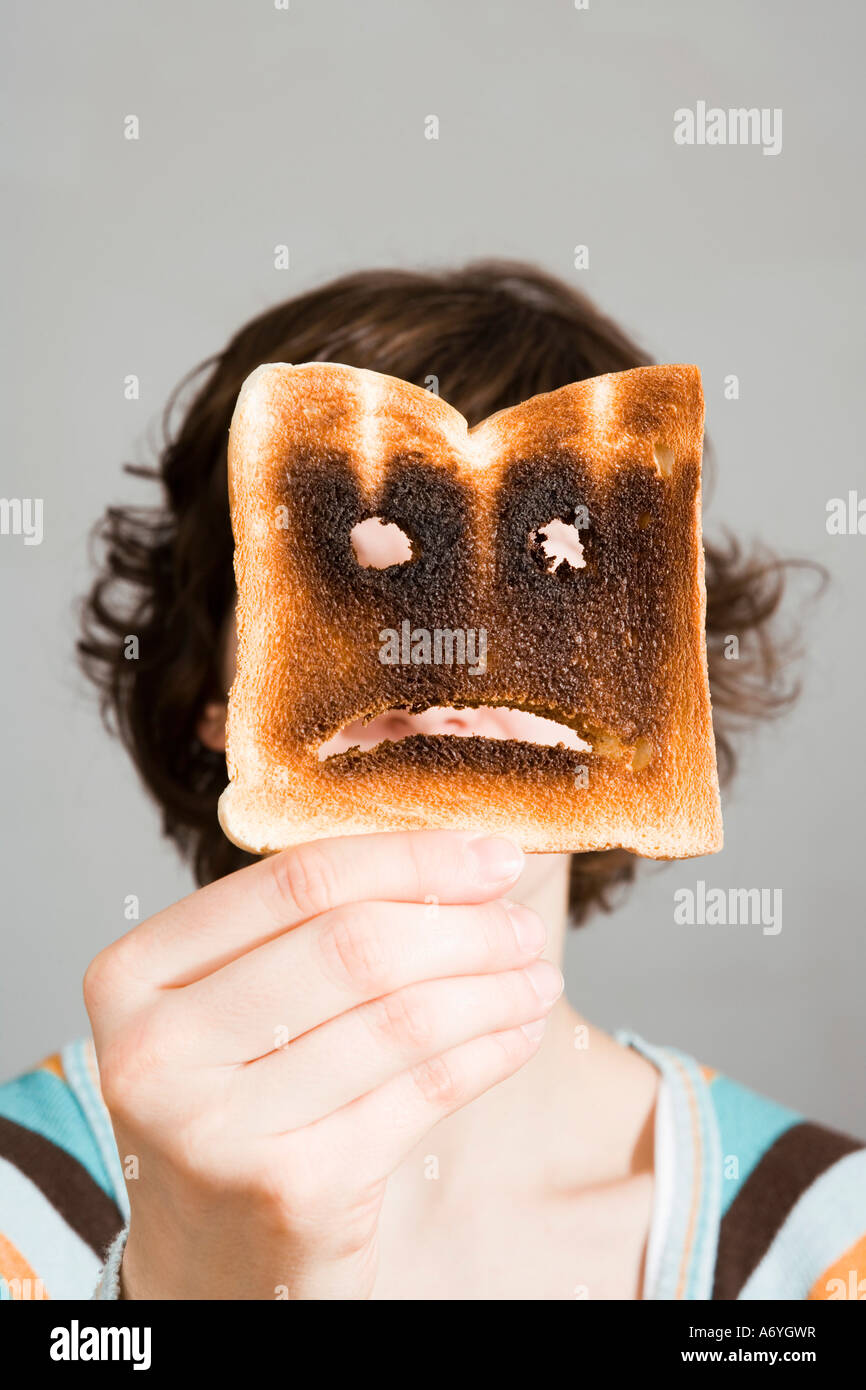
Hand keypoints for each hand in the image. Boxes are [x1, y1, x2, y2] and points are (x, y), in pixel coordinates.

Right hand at [83, 831, 560, 1298]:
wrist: (214, 1261)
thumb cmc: (241, 1101)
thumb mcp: (233, 1006)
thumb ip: (307, 926)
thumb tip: (459, 852)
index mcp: (132, 974)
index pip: (294, 880)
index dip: (410, 857)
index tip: (490, 852)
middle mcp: (156, 1050)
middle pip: (351, 945)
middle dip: (463, 926)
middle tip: (523, 924)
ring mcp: (220, 1127)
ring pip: (398, 1019)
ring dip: (490, 989)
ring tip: (536, 978)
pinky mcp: (293, 1189)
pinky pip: (422, 1092)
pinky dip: (488, 1051)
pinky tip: (518, 1032)